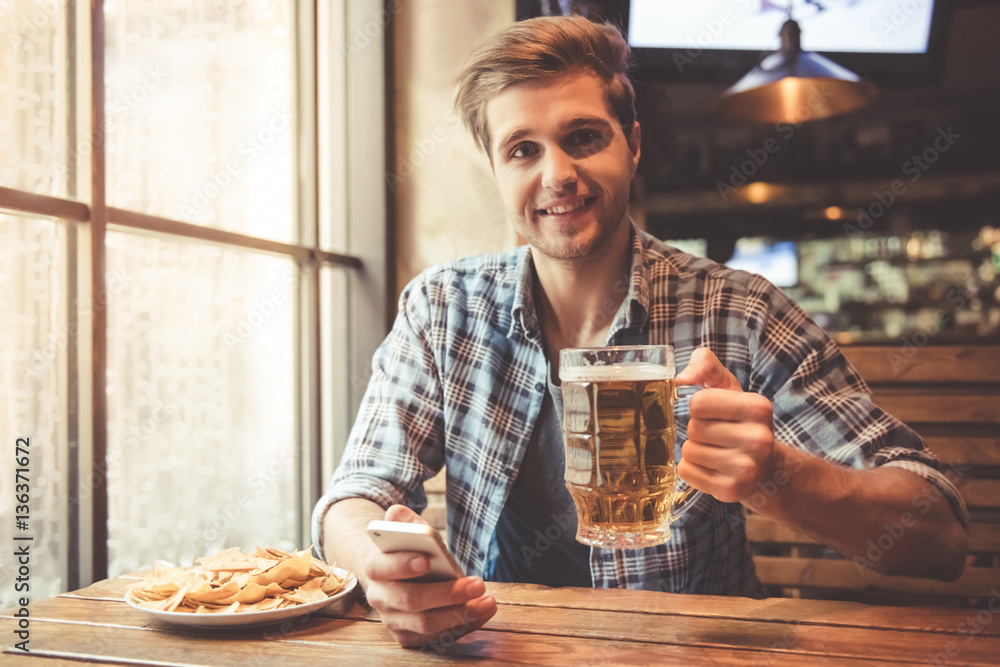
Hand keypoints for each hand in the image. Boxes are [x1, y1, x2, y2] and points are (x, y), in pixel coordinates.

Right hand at [362, 504, 496, 648]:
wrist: (398, 577)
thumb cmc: (407, 551)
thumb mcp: (404, 532)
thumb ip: (403, 522)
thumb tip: (398, 513)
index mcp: (375, 568)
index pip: (382, 568)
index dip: (402, 565)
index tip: (427, 560)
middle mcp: (380, 598)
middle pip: (411, 600)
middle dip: (446, 593)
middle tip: (477, 584)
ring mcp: (395, 621)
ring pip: (426, 624)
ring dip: (460, 614)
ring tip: (487, 601)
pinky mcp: (410, 637)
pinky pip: (438, 639)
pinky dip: (464, 627)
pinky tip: (483, 612)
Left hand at [674, 347, 776, 504]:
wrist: (764, 468)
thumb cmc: (739, 421)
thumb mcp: (728, 388)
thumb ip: (705, 365)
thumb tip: (681, 378)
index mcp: (758, 407)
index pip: (699, 402)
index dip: (700, 407)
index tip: (716, 414)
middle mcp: (759, 439)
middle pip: (694, 428)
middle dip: (697, 430)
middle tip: (717, 436)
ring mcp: (747, 468)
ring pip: (689, 451)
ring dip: (694, 450)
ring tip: (716, 452)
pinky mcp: (732, 490)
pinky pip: (687, 472)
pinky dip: (691, 469)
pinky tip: (711, 467)